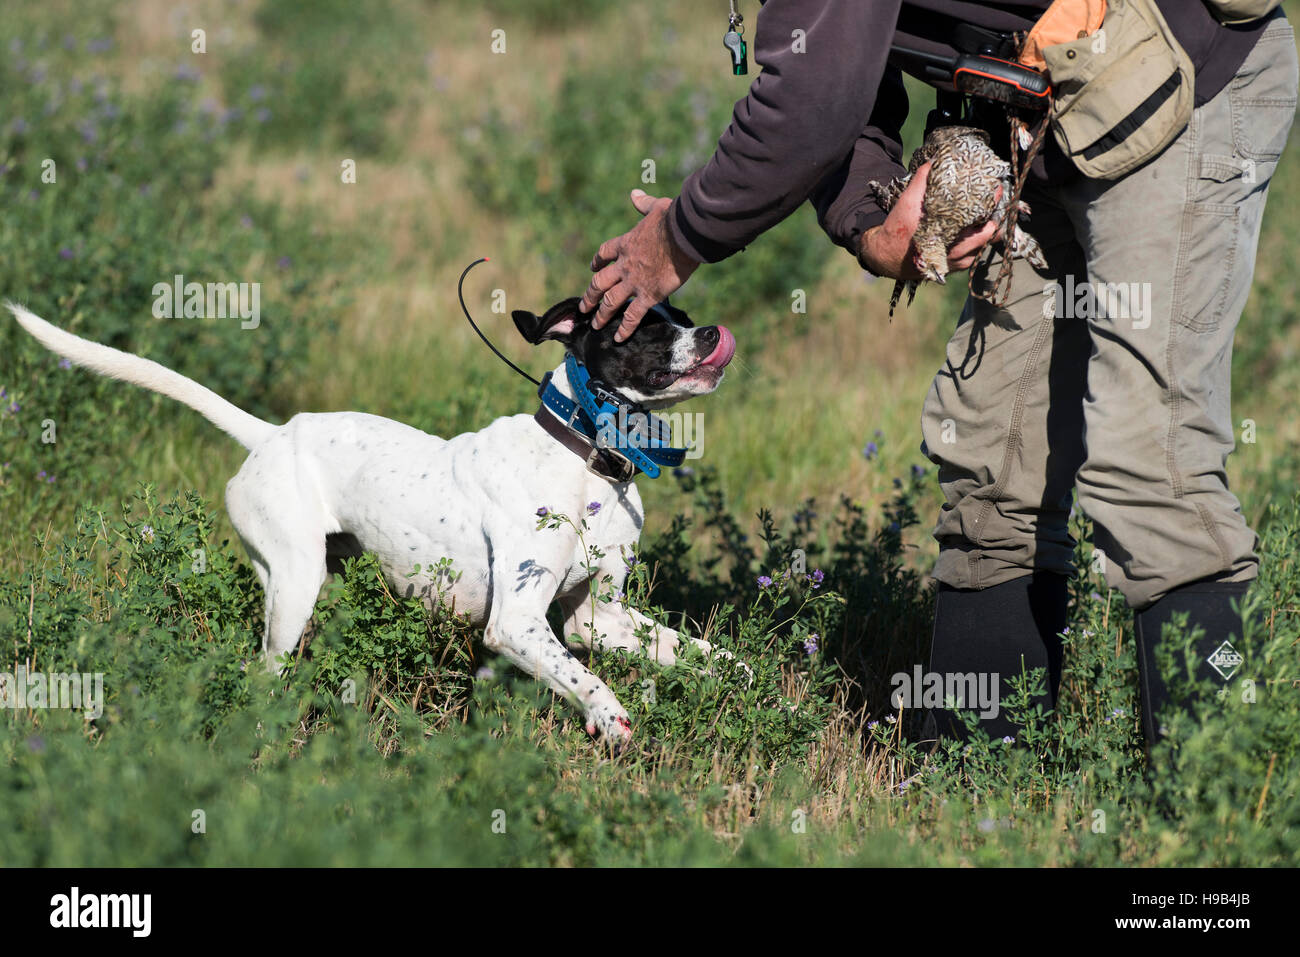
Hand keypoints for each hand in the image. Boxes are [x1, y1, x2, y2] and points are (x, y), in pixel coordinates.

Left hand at [579, 189, 699, 341]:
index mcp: (625, 243)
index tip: (592, 267)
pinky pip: (633, 315)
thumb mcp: (656, 206)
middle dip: (590, 296)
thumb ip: (643, 203)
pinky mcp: (648, 295)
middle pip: (600, 282)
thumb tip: (634, 193)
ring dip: (602, 314)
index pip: (604, 253)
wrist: (683, 234)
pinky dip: (625, 328)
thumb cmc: (673, 218)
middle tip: (583, 307)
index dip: (597, 261)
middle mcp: (624, 265)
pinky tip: (618, 338)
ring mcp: (634, 282)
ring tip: (595, 325)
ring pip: (611, 301)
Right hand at [858, 162, 1000, 279]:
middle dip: (995, 215)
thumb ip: (922, 180)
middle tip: (993, 201)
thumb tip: (935, 161)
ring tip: (986, 213)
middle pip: (991, 233)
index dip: (993, 202)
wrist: (888, 256)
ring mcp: (959, 262)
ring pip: (986, 244)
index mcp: (948, 234)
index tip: (996, 188)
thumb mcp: (907, 202)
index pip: (984, 221)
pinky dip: (979, 239)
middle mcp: (957, 252)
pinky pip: (977, 253)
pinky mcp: (956, 267)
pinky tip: (974, 227)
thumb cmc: (898, 229)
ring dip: (988, 228)